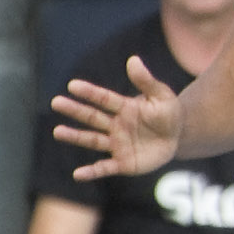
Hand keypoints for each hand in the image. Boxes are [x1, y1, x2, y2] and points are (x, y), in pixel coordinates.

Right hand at [51, 55, 183, 178]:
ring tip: (57, 132)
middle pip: (93, 117)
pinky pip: (105, 168)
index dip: (90, 93)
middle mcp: (116, 125)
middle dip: (75, 110)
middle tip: (56, 102)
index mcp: (124, 108)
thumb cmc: (168, 113)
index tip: (72, 85)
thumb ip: (146, 81)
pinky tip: (77, 175)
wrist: (178, 137)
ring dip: (75, 137)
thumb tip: (133, 59)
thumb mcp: (162, 96)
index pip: (104, 99)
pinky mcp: (123, 163)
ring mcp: (117, 144)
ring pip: (93, 140)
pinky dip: (91, 172)